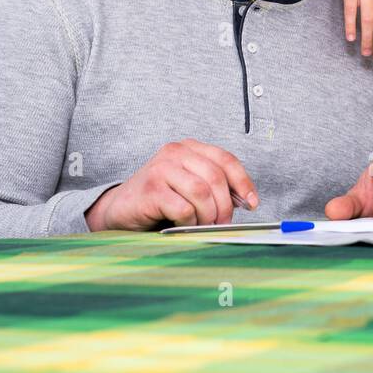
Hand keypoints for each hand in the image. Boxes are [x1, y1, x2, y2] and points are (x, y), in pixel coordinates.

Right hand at [84, 139, 257, 230]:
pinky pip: (184, 208)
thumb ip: (215, 187)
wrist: (120, 209)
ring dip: (207, 215)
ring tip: (202, 224)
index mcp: (189, 148)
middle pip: (216, 178)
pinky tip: (182, 223)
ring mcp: (161, 168)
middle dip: (225, 206)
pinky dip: (189, 221)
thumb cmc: (160, 200)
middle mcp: (175, 152)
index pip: (226, 160)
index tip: (252, 203)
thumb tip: (247, 201)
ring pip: (202, 193)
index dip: (243, 182)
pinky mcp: (151, 189)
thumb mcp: (191, 187)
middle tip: (222, 223)